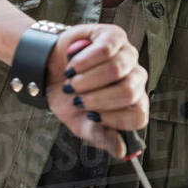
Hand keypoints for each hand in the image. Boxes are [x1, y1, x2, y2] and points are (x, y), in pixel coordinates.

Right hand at [45, 24, 147, 157]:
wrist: (48, 71)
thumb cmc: (69, 98)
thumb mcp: (81, 123)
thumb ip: (101, 136)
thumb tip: (122, 151)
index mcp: (135, 102)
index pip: (139, 116)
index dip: (113, 119)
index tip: (90, 116)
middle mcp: (137, 77)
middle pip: (128, 92)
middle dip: (96, 99)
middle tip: (77, 98)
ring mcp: (128, 55)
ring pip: (117, 70)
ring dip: (87, 80)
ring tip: (72, 82)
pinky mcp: (114, 36)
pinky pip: (106, 49)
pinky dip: (84, 61)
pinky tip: (72, 66)